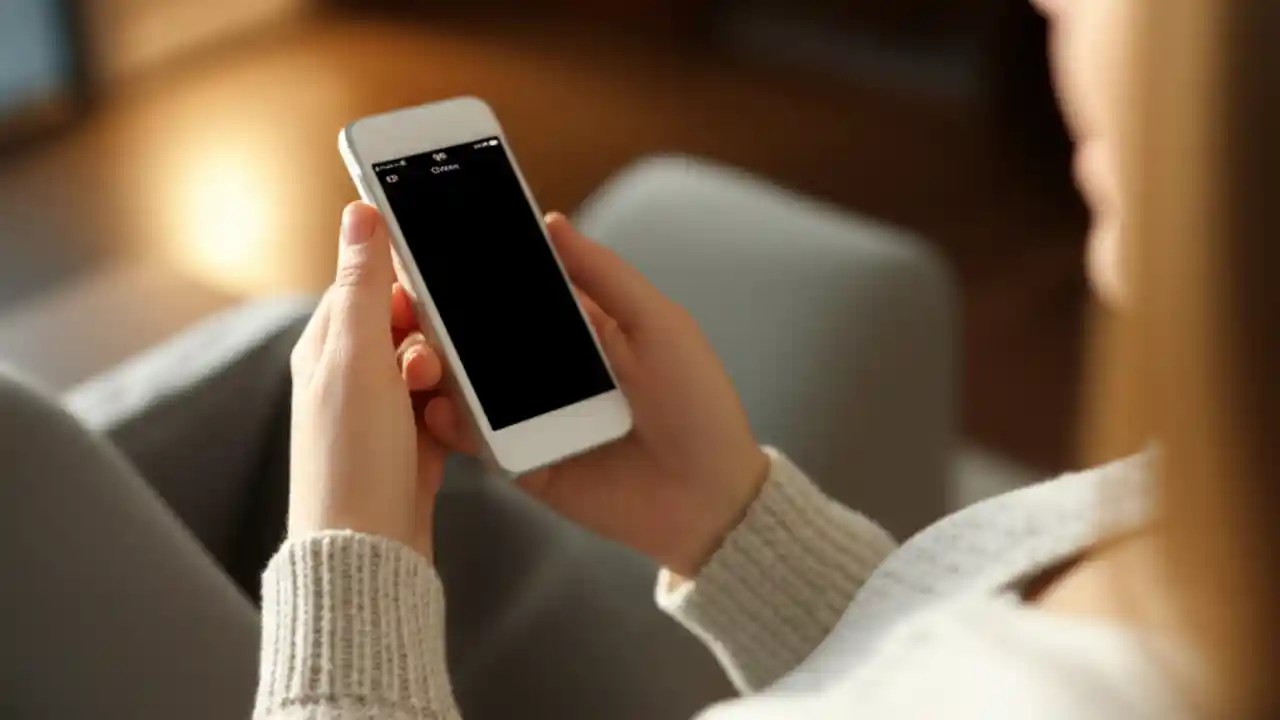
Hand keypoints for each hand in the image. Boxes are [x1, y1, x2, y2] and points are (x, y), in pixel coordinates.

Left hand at [288, 202, 448, 559]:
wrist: (368, 551)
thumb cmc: (352, 460)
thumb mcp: (359, 359)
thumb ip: (364, 285)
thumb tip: (359, 211)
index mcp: (326, 347)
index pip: (369, 286)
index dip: (405, 292)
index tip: (430, 303)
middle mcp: (349, 377)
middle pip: (407, 325)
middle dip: (430, 340)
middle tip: (424, 371)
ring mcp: (381, 413)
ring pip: (432, 366)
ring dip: (444, 379)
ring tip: (432, 407)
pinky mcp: (410, 443)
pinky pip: (445, 407)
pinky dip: (453, 413)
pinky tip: (449, 430)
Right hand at [428, 213, 768, 576]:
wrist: (709, 499)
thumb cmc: (697, 404)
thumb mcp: (659, 326)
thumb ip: (605, 276)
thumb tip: (550, 221)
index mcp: (578, 328)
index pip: (515, 291)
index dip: (476, 272)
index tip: (432, 248)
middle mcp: (546, 369)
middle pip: (479, 338)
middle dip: (440, 320)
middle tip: (406, 302)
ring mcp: (529, 417)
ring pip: (466, 386)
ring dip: (435, 368)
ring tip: (416, 354)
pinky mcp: (521, 464)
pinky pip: (475, 441)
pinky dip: (450, 424)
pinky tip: (438, 407)